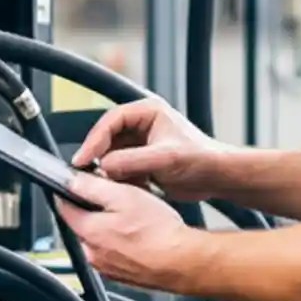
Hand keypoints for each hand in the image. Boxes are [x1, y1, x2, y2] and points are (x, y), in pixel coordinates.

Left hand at [54, 174, 194, 291]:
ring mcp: (107, 268)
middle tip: (118, 200)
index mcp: (88, 232)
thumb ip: (92, 187)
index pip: (64, 208)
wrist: (184, 263)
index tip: (76, 184)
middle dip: (94, 210)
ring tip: (134, 220)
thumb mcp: (123, 196)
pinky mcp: (122, 276)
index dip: (69, 192)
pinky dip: (122, 244)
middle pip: (82, 224)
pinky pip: (115, 254)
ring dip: (110, 228)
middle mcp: (93, 254)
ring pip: (99, 240)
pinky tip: (141, 237)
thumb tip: (72, 181)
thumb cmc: (158, 231)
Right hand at [72, 98, 233, 201]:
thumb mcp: (165, 158)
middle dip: (97, 155)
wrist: (218, 178)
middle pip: (107, 137)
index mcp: (147, 111)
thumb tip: (104, 165)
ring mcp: (140, 143)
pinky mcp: (141, 160)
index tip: (83, 157)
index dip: (94, 138)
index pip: (111, 120)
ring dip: (107, 169)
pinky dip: (117, 178)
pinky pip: (120, 167)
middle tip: (84, 172)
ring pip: (111, 154)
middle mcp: (141, 124)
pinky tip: (120, 188)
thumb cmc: (201, 159)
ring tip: (103, 183)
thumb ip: (133, 160)